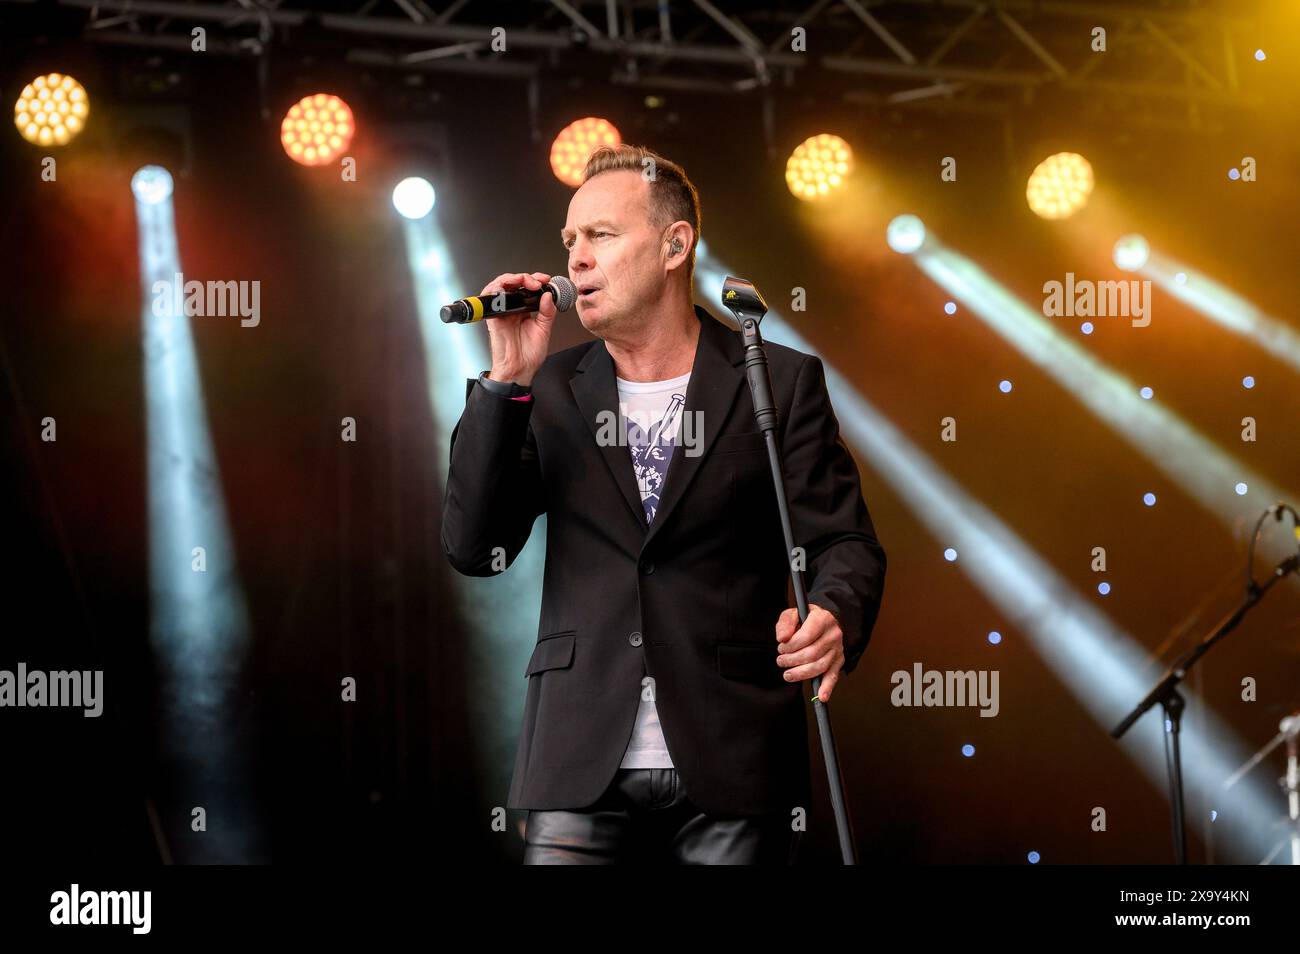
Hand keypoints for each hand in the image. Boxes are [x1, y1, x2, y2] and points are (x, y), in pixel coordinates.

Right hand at [480, 271, 556, 387]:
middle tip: (538, 282)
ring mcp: (502, 312)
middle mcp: (512, 309)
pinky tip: (508, 286)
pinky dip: (496, 287)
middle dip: (526, 277)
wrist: (519, 370)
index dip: (535, 280)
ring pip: (501, 285)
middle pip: (514, 283)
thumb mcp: (544, 330)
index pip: (527, 288)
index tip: (546, 280)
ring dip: (512, 278)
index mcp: (524, 311)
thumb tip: (549, 295)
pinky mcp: (493, 317)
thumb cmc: (529, 355)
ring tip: (525, 281)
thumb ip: (547, 312)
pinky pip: (489, 297)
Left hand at [775, 603, 844, 702]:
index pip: (806, 636)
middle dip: (792, 660)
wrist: (826, 620)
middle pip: (812, 654)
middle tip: (781, 661)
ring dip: (801, 673)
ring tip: (788, 674)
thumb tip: (782, 638)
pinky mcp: (838, 661)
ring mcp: (837, 649)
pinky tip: (821, 696)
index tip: (781, 648)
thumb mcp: (793, 613)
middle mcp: (833, 635)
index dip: (791, 646)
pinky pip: (833, 676)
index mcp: (823, 619)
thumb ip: (786, 623)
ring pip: (820, 666)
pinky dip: (827, 688)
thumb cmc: (806, 618)